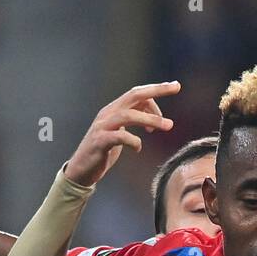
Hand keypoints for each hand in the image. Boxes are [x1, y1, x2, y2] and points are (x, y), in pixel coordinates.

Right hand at [65, 81, 179, 187]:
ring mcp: (102, 127)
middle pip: (134, 95)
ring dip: (150, 119)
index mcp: (114, 109)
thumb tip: (153, 115)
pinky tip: (138, 148)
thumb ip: (134, 120)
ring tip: (168, 126)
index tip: (176, 86)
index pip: (137, 93)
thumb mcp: (120, 131)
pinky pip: (119, 137)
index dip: (156, 89)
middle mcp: (108, 113)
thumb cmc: (103, 151)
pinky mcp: (99, 142)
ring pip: (128, 115)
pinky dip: (133, 141)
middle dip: (156, 90)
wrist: (81, 169)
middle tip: (176, 88)